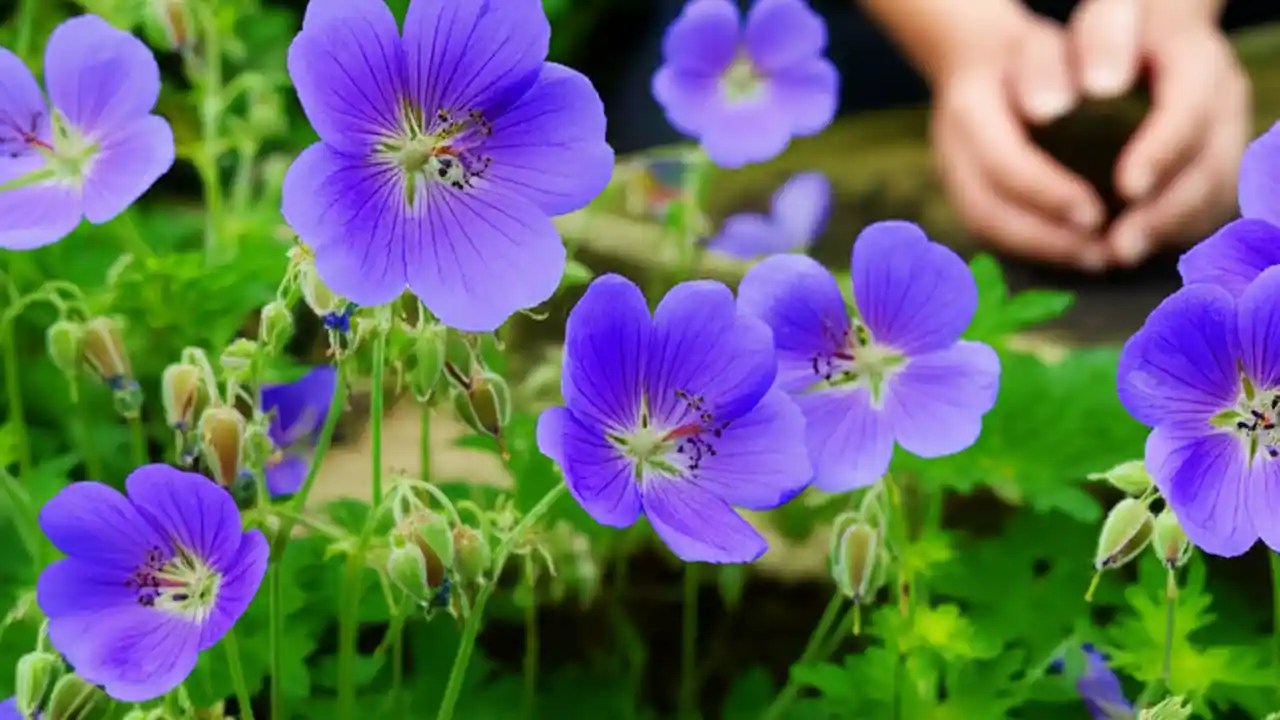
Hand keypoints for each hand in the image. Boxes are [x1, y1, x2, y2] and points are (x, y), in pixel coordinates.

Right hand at [930, 6, 1109, 269]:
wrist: (973, 59)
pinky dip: (1031, 247)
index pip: (1003, 166)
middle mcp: (949, 151)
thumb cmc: (1022, 52)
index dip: (1049, 195)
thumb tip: (1056, 111)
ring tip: (1093, 258)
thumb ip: (1047, 72)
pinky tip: (1071, 251)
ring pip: (985, 229)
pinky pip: (991, 230)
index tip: (1098, 215)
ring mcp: (950, 176)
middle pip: (988, 212)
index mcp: (967, 111)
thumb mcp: (1039, 46)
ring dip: (1040, 251)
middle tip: (1101, 254)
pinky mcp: (960, 192)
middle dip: (1045, 240)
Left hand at [1066, 0, 1249, 265]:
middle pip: (1212, 162)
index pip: (1191, 107)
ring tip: (1119, 255)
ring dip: (1170, 230)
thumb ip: (1105, 39)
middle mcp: (1222, 96)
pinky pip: (1209, 204)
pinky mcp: (1216, 157)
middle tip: (1118, 247)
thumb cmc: (1110, 30)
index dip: (1163, 150)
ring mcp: (1225, 130)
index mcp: (1196, 56)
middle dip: (1167, 210)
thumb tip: (1095, 88)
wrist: (1148, 34)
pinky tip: (1138, 248)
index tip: (1128, 187)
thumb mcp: (1106, 18)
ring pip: (1216, 191)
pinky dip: (1175, 231)